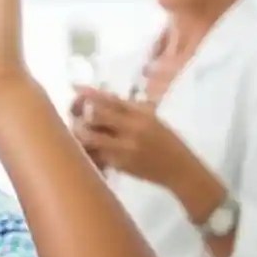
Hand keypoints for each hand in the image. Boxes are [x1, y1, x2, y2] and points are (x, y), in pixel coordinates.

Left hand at [70, 86, 196, 185]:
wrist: (180, 169)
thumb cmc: (167, 141)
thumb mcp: (152, 119)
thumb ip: (129, 109)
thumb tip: (103, 98)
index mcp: (140, 114)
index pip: (110, 99)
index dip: (90, 93)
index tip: (75, 87)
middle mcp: (132, 129)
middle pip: (96, 115)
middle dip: (82, 113)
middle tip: (76, 114)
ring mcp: (124, 149)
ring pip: (91, 137)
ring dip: (81, 133)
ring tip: (79, 131)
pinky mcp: (120, 165)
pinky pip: (97, 155)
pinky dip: (89, 150)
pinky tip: (87, 148)